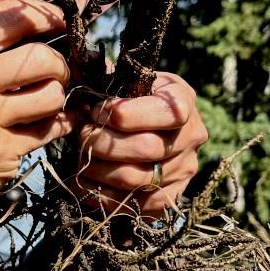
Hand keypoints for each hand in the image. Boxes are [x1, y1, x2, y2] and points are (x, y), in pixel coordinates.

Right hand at [0, 0, 74, 253]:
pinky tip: (56, 124)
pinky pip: (49, 130)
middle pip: (39, 56)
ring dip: (57, 97)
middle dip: (58, 63)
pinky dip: (60, 125)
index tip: (60, 20)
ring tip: (46, 102)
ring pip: (51, 94)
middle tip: (56, 72)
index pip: (6, 18)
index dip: (44, 15)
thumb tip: (19, 26)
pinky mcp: (0, 154)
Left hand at [72, 71, 207, 219]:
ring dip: (98, 168)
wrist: (145, 126)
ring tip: (80, 155)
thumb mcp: (123, 78)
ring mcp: (183, 171)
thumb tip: (78, 66)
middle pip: (147, 148)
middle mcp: (191, 137)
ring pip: (136, 179)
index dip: (127, 114)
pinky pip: (133, 205)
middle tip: (83, 134)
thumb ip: (104, 75)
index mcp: (183, 100)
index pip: (167, 113)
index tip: (98, 110)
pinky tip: (83, 179)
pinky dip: (100, 194)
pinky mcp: (168, 198)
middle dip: (104, 141)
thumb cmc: (128, 98)